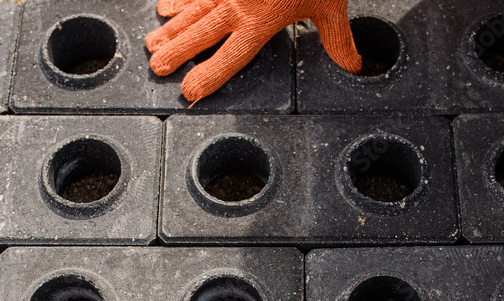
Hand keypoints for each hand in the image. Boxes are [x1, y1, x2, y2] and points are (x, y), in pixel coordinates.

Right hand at [146, 0, 361, 101]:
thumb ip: (337, 39)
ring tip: (152, 43)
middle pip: (201, 33)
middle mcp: (238, 4)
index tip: (190, 89)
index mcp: (262, 20)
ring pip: (193, 9)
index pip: (231, 56)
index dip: (209, 75)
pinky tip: (164, 7)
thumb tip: (352, 66)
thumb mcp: (330, 6)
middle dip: (177, 51)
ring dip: (172, 28)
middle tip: (156, 67)